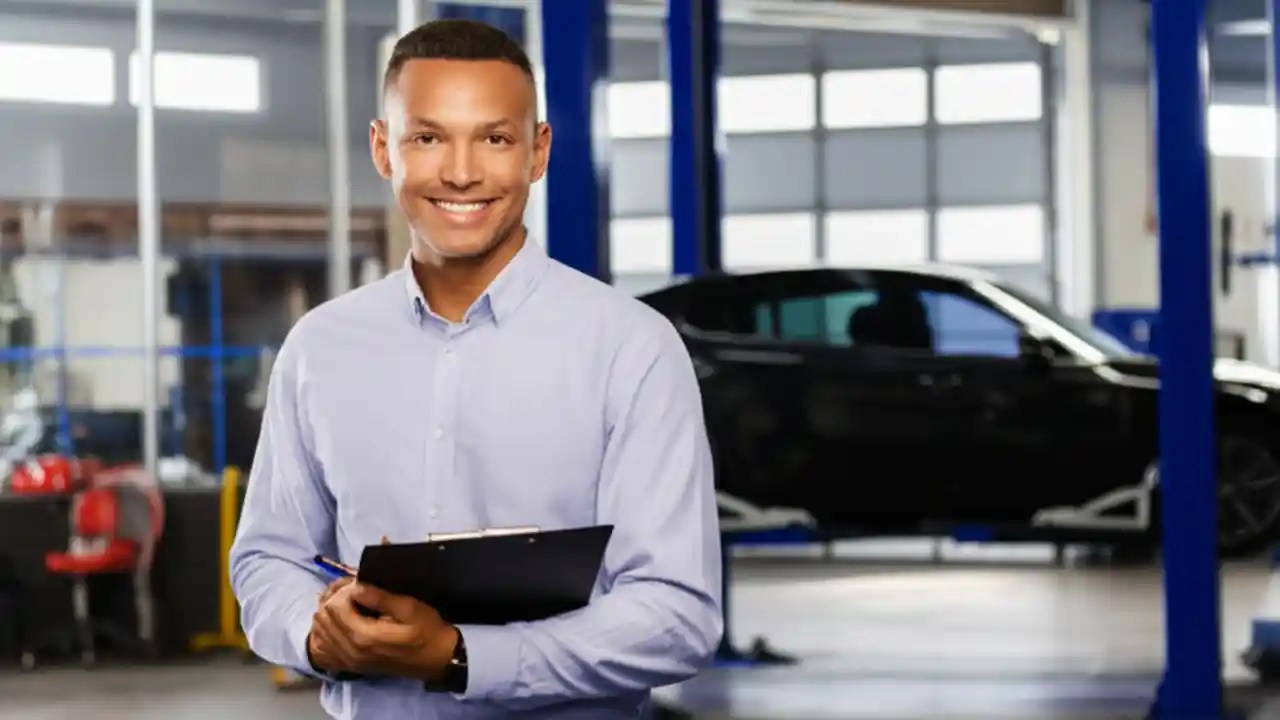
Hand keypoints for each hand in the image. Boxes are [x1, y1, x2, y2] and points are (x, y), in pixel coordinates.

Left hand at [308, 581, 456, 680]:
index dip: (344, 589)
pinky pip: (322, 648)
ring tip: (346, 601)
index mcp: (363, 636)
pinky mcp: (350, 664)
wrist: (436, 659)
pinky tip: (337, 622)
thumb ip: (380, 597)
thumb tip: (356, 586)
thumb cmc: (426, 630)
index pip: (334, 606)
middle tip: (353, 588)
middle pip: (323, 617)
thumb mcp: (409, 608)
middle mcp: (350, 651)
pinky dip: (323, 633)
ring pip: (319, 631)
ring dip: (328, 612)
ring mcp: (348, 660)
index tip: (361, 583)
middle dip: (334, 597)